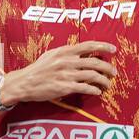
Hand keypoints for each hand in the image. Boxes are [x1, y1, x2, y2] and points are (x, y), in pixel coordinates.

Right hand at [0, 41, 116, 104]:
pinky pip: (85, 88)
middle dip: (108, 68)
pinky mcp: (65, 87)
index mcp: (64, 51)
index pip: (88, 45)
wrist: (24, 83)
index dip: (103, 46)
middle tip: (114, 72)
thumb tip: (80, 52)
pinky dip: (94, 90)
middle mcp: (67, 61)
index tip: (113, 50)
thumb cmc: (37, 70)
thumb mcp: (51, 55)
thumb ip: (66, 53)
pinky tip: (98, 92)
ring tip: (108, 84)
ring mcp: (66, 75)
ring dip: (104, 81)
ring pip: (93, 76)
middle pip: (95, 62)